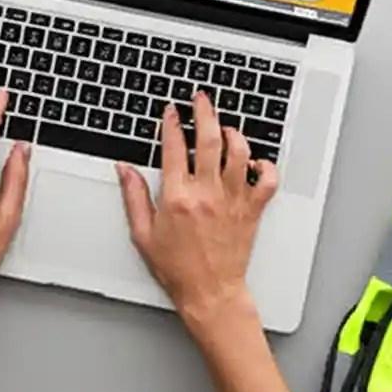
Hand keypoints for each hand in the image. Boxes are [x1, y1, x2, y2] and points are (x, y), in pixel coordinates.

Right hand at [115, 92, 277, 326]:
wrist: (210, 292)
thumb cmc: (177, 268)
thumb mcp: (143, 234)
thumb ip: (133, 197)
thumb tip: (125, 169)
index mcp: (177, 198)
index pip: (173, 148)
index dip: (171, 123)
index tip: (171, 111)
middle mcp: (207, 194)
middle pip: (209, 140)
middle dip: (204, 112)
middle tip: (201, 99)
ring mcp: (233, 200)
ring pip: (239, 153)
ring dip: (233, 134)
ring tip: (225, 127)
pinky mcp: (251, 210)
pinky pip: (267, 180)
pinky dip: (265, 166)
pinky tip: (255, 161)